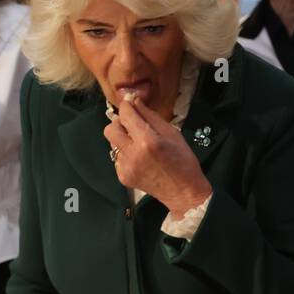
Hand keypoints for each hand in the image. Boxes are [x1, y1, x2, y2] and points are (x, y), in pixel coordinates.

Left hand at [104, 96, 211, 216]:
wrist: (183, 192)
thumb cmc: (183, 160)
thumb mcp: (173, 133)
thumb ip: (151, 116)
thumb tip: (134, 101)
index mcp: (147, 140)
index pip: (126, 115)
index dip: (127, 106)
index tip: (130, 102)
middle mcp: (132, 153)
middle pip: (110, 129)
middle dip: (119, 123)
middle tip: (132, 125)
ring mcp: (125, 167)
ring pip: (112, 143)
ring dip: (122, 139)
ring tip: (138, 144)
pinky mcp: (122, 176)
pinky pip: (117, 158)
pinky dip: (126, 154)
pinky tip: (140, 159)